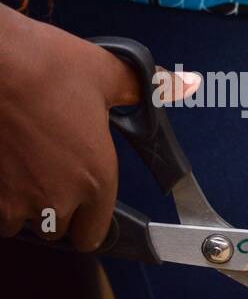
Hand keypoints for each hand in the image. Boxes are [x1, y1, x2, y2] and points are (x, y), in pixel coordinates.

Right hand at [0, 10, 196, 249]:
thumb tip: (179, 83)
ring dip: (22, 207)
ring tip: (23, 171)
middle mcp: (58, 197)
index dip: (90, 222)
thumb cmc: (41, 64)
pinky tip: (3, 171)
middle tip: (51, 175)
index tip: (84, 209)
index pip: (94, 234)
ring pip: (21, 224)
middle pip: (58, 230)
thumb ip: (142, 89)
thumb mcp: (105, 72)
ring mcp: (16, 200)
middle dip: (55, 210)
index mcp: (96, 178)